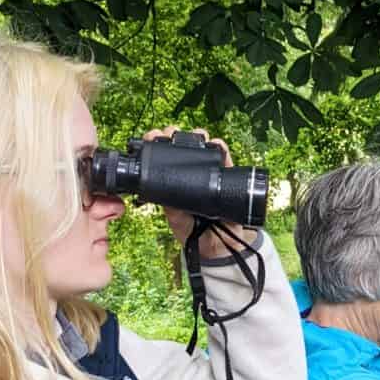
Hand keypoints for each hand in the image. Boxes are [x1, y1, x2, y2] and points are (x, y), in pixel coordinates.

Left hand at [143, 127, 256, 258]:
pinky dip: (221, 149)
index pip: (161, 159)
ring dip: (198, 137)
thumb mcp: (179, 224)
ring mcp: (208, 174)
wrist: (223, 246)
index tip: (152, 137)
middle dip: (175, 135)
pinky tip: (217, 145)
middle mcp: (189, 175)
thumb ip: (174, 213)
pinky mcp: (226, 177)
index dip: (155, 145)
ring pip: (202, 148)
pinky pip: (225, 159)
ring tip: (196, 135)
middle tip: (171, 133)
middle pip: (181, 148)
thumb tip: (166, 199)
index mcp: (172, 183)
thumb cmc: (197, 235)